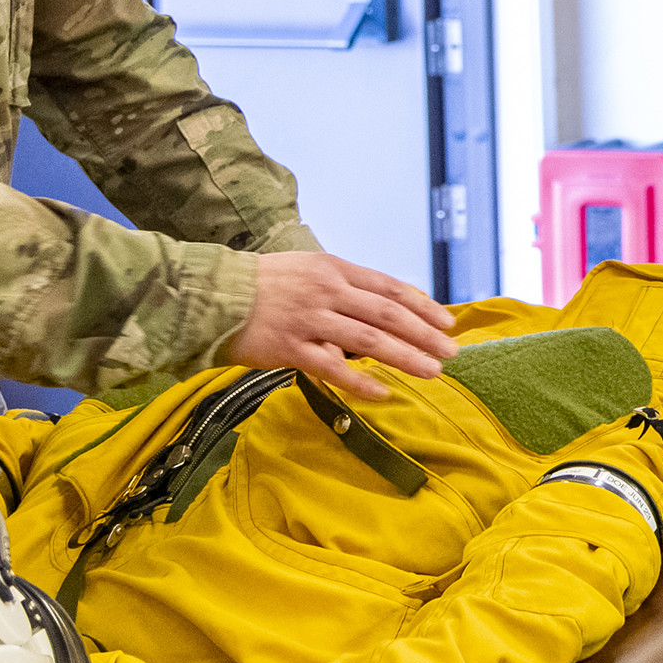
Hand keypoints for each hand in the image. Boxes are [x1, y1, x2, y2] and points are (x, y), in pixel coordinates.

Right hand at [227, 251, 456, 399]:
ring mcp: (309, 320)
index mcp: (335, 269)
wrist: (211, 294)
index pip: (390, 288)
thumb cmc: (263, 284)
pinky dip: (361, 382)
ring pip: (369, 341)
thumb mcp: (308, 270)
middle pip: (388, 315)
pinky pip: (333, 369)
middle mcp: (327, 291)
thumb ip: (344, 286)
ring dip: (405, 358)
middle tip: (451, 353)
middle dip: (425, 335)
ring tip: (432, 372)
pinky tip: (384, 393)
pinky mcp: (289, 348)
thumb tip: (384, 306)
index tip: (448, 323)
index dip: (423, 306)